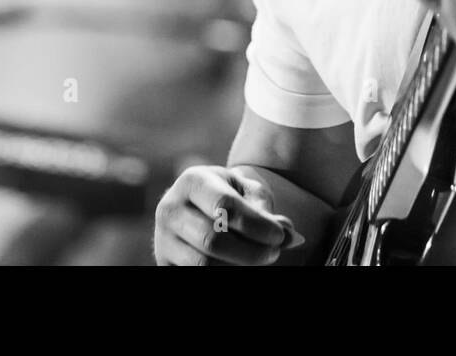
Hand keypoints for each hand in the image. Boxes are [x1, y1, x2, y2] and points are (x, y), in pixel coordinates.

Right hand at [153, 165, 303, 265]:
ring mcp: (162, 238)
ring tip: (261, 259)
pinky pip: (196, 275)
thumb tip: (293, 237)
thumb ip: (266, 211)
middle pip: (212, 240)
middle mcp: (170, 208)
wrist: (197, 206)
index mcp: (192, 181)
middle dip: (251, 251)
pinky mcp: (163, 263)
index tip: (280, 236)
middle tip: (275, 252)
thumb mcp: (247, 192)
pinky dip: (226, 272)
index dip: (256, 225)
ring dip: (239, 266)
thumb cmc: (230, 197)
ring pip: (203, 264)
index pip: (224, 206)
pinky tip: (241, 266)